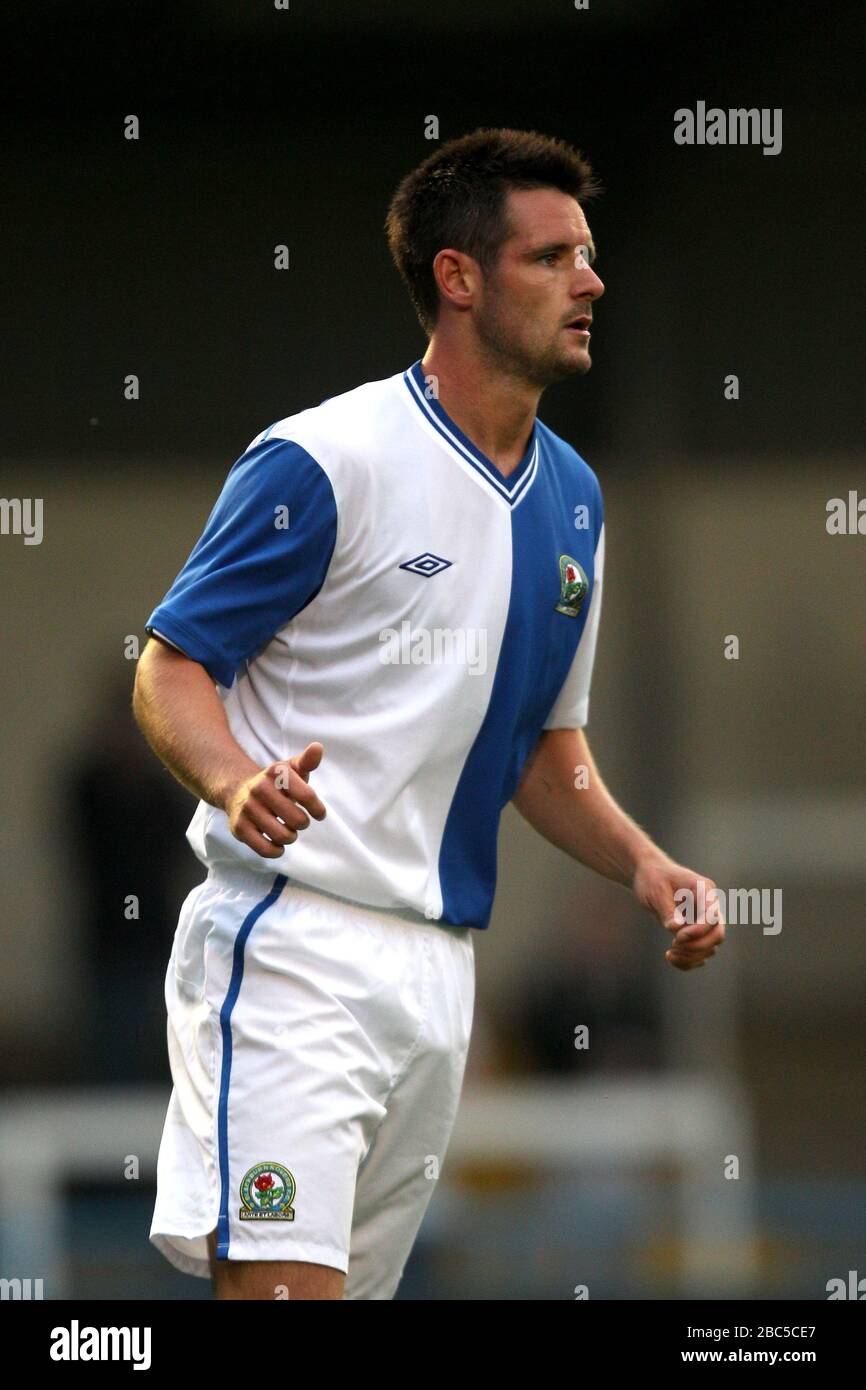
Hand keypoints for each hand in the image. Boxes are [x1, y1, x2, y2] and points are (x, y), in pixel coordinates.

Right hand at [222, 742, 326, 858]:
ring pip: (283, 836)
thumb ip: (307, 760)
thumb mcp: (291, 769)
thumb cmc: (275, 783)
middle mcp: (259, 788)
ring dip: (291, 837)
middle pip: (297, 820)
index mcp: (276, 773)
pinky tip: (278, 844)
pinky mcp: (239, 828)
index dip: (318, 809)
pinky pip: (265, 849)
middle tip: (299, 821)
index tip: (319, 814)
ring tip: (288, 831)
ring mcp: (248, 809)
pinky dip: (277, 850)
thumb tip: (318, 747)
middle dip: (302, 823)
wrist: (238, 791)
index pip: (307, 796)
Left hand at [632, 856, 725, 970]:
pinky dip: (689, 960)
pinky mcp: (696, 931)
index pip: (712, 916)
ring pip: (711, 947)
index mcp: (704, 890)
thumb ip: (668, 911)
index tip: (677, 937)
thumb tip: (676, 930)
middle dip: (698, 946)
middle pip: (717, 934)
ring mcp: (704, 920)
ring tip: (669, 954)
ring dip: (692, 956)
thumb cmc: (653, 878)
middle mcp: (709, 906)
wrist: (649, 875)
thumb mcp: (656, 891)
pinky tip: (670, 957)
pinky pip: (700, 952)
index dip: (698, 931)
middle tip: (673, 945)